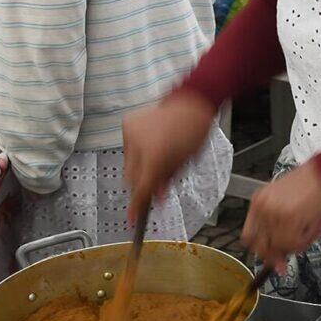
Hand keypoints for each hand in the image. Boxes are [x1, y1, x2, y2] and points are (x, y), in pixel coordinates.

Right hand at [122, 91, 215, 224]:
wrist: (191, 101)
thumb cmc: (193, 130)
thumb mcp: (183, 163)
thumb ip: (166, 181)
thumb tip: (156, 197)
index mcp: (154, 155)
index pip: (140, 188)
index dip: (136, 207)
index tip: (133, 218)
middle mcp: (138, 143)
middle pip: (131, 178)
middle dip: (141, 185)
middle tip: (155, 186)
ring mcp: (130, 132)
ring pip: (127, 163)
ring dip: (139, 167)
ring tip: (157, 156)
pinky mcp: (127, 124)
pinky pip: (127, 147)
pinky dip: (137, 151)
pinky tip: (152, 144)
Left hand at [241, 162, 320, 272]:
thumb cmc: (309, 186)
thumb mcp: (286, 206)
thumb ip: (278, 233)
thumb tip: (277, 264)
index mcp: (258, 201)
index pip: (248, 237)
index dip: (260, 251)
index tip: (270, 258)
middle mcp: (262, 207)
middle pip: (261, 247)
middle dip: (277, 254)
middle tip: (292, 249)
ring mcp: (273, 213)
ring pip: (279, 248)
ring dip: (296, 245)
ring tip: (308, 229)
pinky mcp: (288, 218)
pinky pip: (293, 244)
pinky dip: (305, 242)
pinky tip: (312, 227)